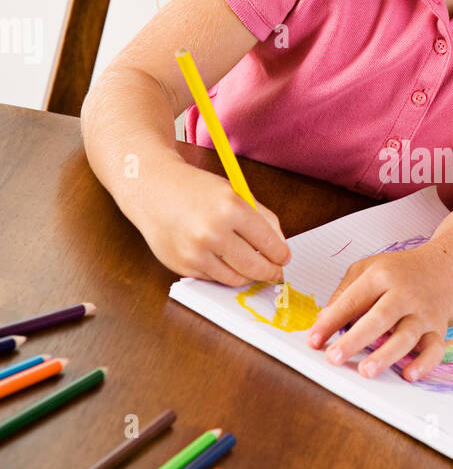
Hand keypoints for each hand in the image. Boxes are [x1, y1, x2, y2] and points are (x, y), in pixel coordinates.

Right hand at [137, 159, 289, 285]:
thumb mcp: (234, 192)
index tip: (284, 258)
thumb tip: (280, 247)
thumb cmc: (196, 190)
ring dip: (248, 276)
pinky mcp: (183, 266)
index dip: (281, 254)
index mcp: (230, 208)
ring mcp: (196, 252)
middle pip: (255, 266)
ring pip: (236, 278)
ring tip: (250, 266)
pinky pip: (215, 278)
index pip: (269, 242)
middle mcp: (212, 232)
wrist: (153, 189)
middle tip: (274, 272)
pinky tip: (223, 260)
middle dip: (270, 272)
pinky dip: (224, 273)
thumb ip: (262, 218)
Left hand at [306, 244, 452, 380]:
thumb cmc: (400, 272)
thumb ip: (344, 293)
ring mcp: (423, 313)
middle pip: (379, 318)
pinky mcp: (438, 330)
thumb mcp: (368, 269)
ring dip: (386, 355)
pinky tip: (409, 375)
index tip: (313, 341)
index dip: (331, 322)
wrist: (444, 269)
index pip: (352, 301)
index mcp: (382, 276)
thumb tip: (323, 322)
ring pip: (406, 336)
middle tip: (334, 358)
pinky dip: (424, 364)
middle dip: (355, 340)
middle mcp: (404, 295)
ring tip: (366, 371)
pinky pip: (434, 349)